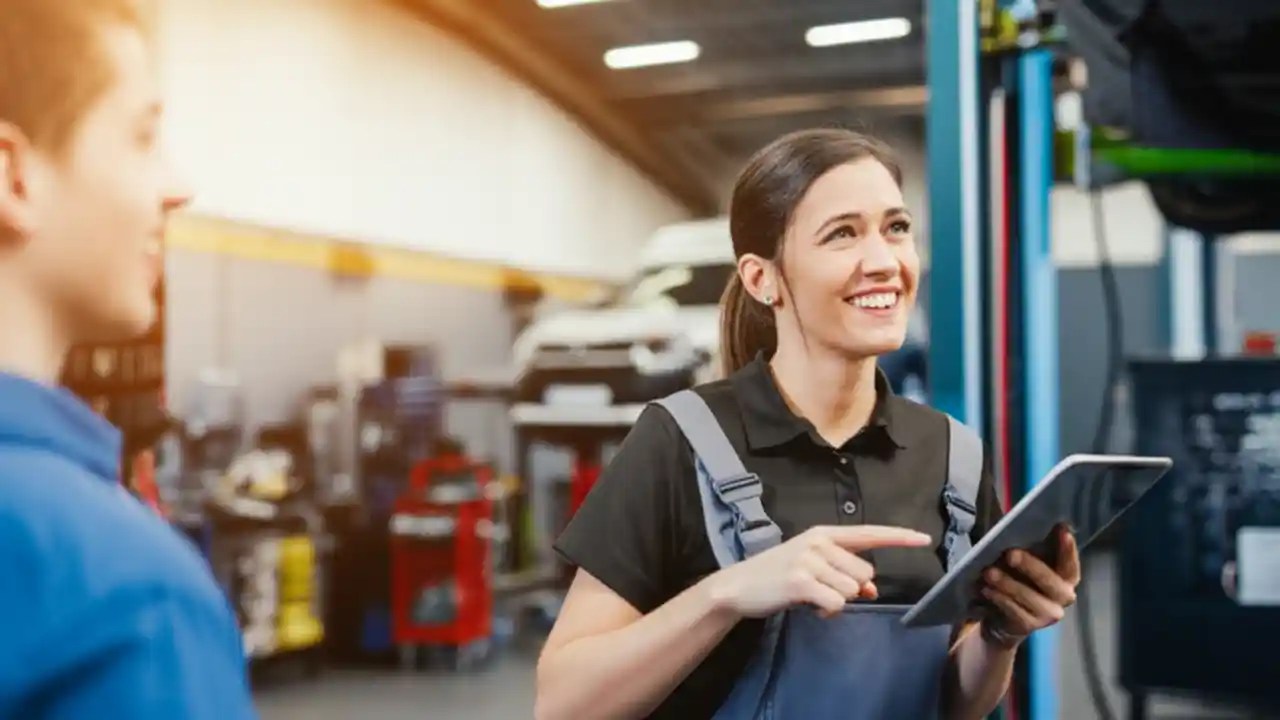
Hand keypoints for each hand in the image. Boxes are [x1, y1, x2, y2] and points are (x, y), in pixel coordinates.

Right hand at [706, 525, 931, 618]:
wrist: (739, 586)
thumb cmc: (779, 576)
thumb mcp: (813, 568)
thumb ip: (844, 573)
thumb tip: (871, 589)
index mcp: (824, 534)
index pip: (870, 533)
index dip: (899, 537)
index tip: (924, 538)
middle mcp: (819, 542)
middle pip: (865, 572)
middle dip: (851, 587)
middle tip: (822, 589)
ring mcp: (809, 560)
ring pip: (852, 589)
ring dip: (836, 600)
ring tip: (812, 597)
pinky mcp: (800, 581)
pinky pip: (836, 603)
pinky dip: (827, 611)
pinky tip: (810, 606)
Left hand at [979, 524, 1080, 646]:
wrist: (1003, 618)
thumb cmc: (1017, 579)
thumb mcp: (1023, 563)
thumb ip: (1029, 547)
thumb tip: (1020, 522)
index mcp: (1066, 579)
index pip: (1071, 565)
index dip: (1068, 549)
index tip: (1061, 530)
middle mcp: (1063, 598)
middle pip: (1053, 583)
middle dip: (1031, 567)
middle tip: (1011, 554)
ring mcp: (1048, 615)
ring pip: (1031, 599)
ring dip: (1009, 584)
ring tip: (989, 572)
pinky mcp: (1029, 626)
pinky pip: (1015, 613)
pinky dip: (1000, 599)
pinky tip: (986, 590)